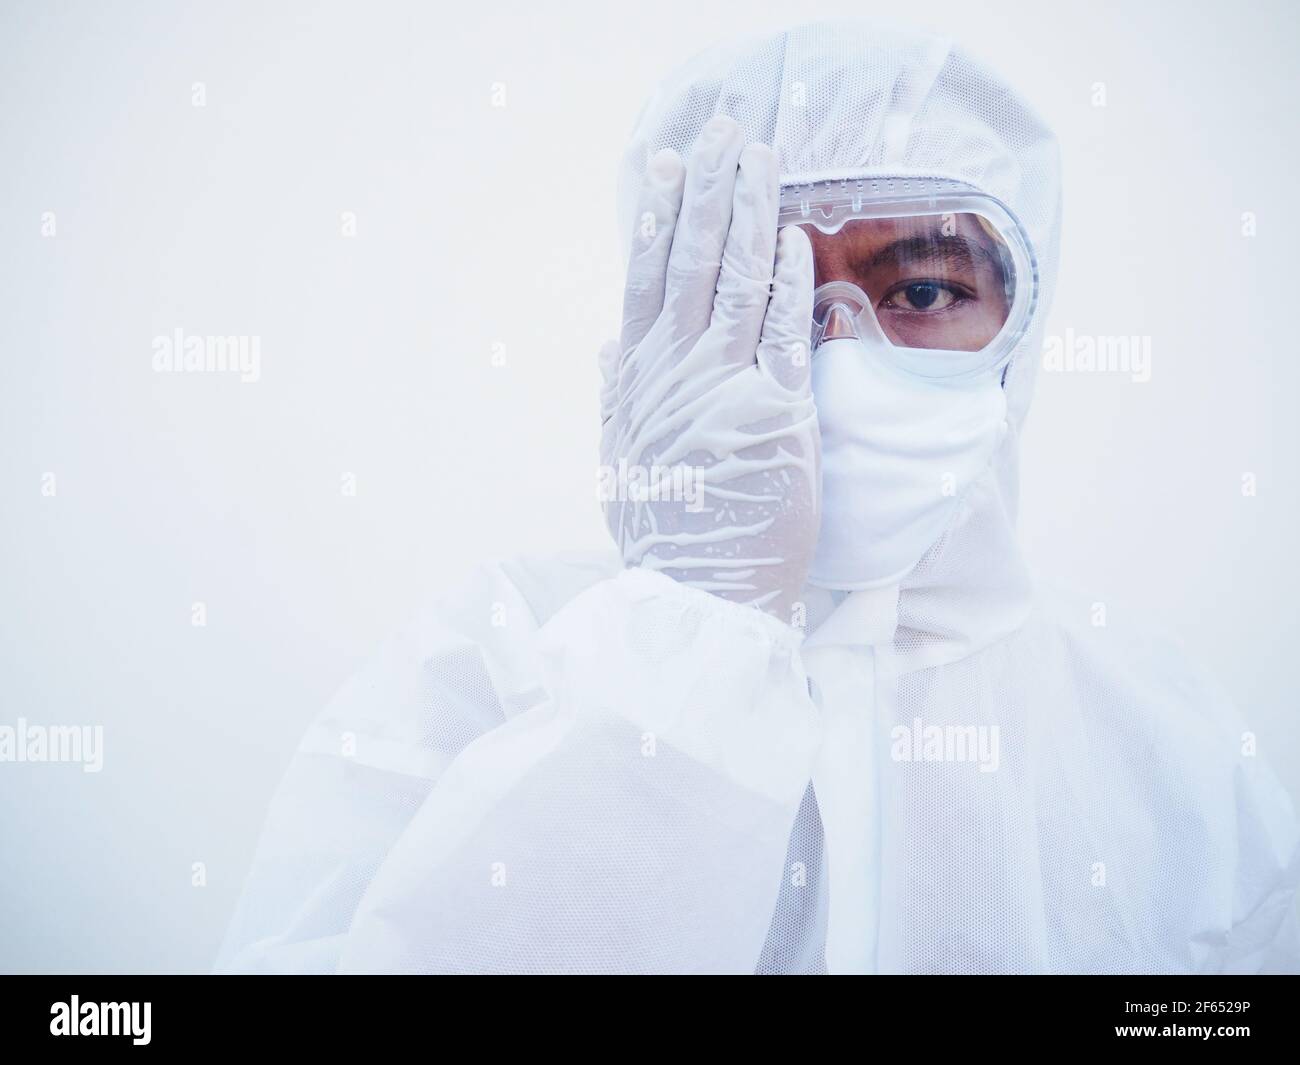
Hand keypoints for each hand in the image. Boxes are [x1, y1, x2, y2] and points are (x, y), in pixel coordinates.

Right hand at [599, 115, 819, 620]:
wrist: (700, 590)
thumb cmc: (665, 529)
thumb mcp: (622, 458)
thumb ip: (616, 396)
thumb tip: (607, 345)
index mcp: (637, 378)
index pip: (643, 278)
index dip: (655, 215)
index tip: (665, 164)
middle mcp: (674, 371)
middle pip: (686, 261)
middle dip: (704, 189)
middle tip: (720, 130)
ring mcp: (721, 386)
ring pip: (730, 281)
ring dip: (746, 211)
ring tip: (757, 155)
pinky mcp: (772, 411)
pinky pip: (779, 331)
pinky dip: (784, 279)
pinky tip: (791, 233)